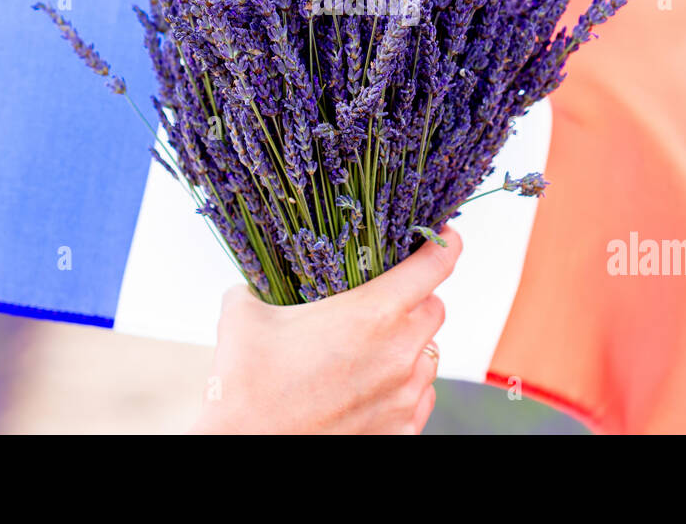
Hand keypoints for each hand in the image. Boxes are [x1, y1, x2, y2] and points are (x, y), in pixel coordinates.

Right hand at [192, 225, 461, 433]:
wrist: (244, 448)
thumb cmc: (246, 387)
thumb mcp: (245, 315)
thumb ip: (261, 284)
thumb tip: (258, 278)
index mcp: (373, 314)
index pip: (435, 265)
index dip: (442, 244)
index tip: (441, 237)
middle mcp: (399, 354)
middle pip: (435, 309)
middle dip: (415, 298)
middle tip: (382, 300)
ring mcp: (404, 397)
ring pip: (429, 355)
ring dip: (409, 345)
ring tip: (368, 349)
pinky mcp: (400, 431)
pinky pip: (419, 397)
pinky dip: (403, 386)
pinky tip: (369, 385)